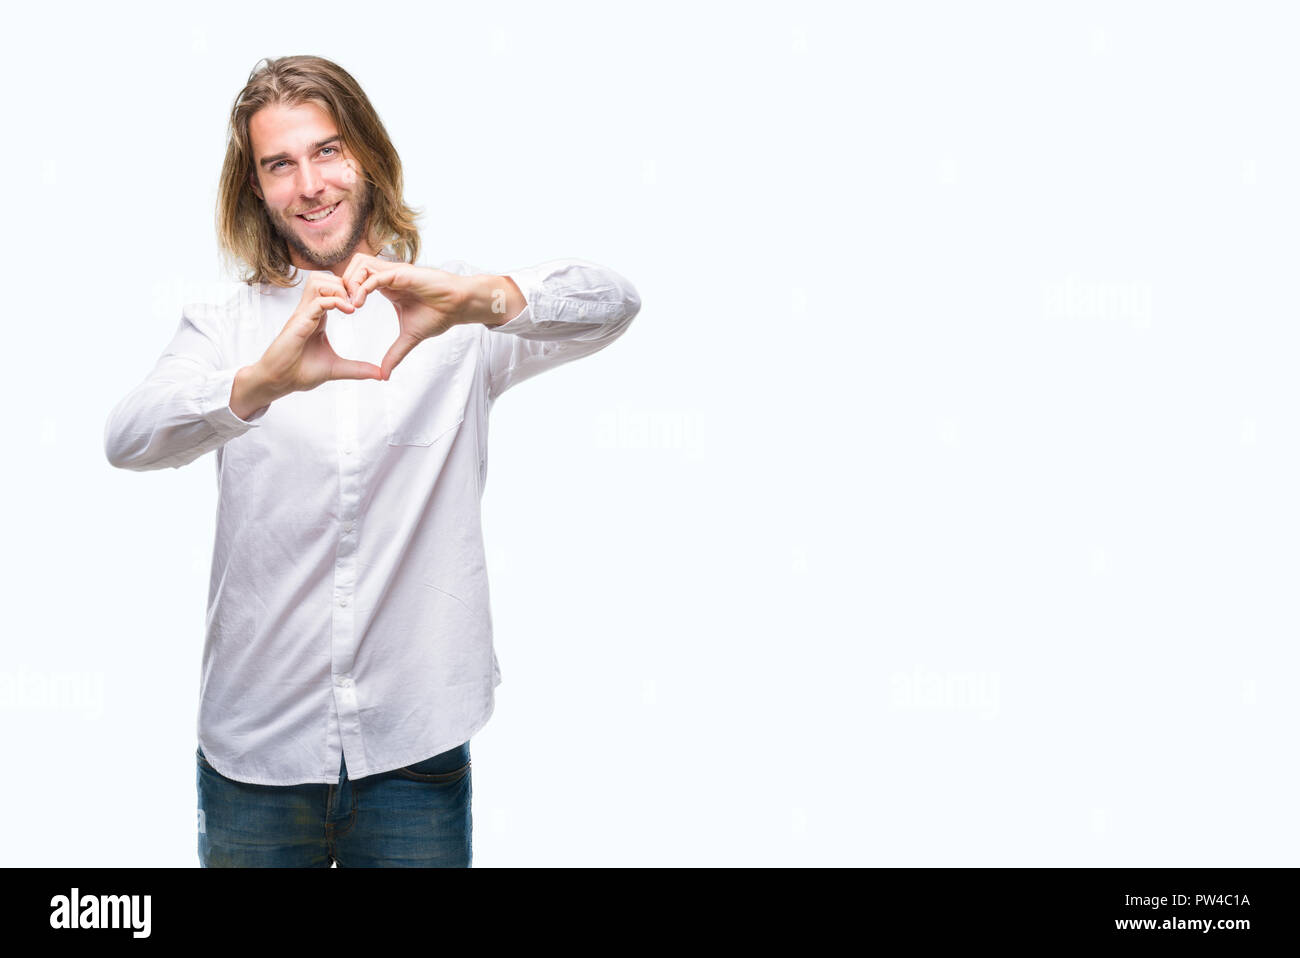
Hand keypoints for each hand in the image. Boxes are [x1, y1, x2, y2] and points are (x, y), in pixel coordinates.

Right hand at [255, 271, 382, 394]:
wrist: (278, 382)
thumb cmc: (301, 372)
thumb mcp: (337, 369)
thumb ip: (358, 369)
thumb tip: (381, 375)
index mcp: (318, 316)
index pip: (332, 289)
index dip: (350, 290)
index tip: (365, 302)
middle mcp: (309, 311)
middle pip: (324, 277)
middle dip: (345, 283)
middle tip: (360, 300)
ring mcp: (303, 314)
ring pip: (318, 281)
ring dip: (339, 288)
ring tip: (353, 305)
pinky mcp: (299, 322)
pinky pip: (317, 301)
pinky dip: (335, 301)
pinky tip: (349, 312)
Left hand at [340, 253, 470, 380]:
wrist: (458, 307)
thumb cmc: (439, 315)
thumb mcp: (410, 338)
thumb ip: (395, 353)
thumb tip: (385, 375)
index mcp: (387, 286)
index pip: (357, 279)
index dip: (346, 292)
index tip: (343, 312)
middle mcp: (388, 276)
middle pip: (352, 267)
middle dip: (342, 284)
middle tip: (341, 307)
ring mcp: (394, 273)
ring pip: (359, 264)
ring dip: (350, 282)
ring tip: (351, 305)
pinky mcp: (401, 274)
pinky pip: (375, 275)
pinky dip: (363, 287)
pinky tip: (359, 304)